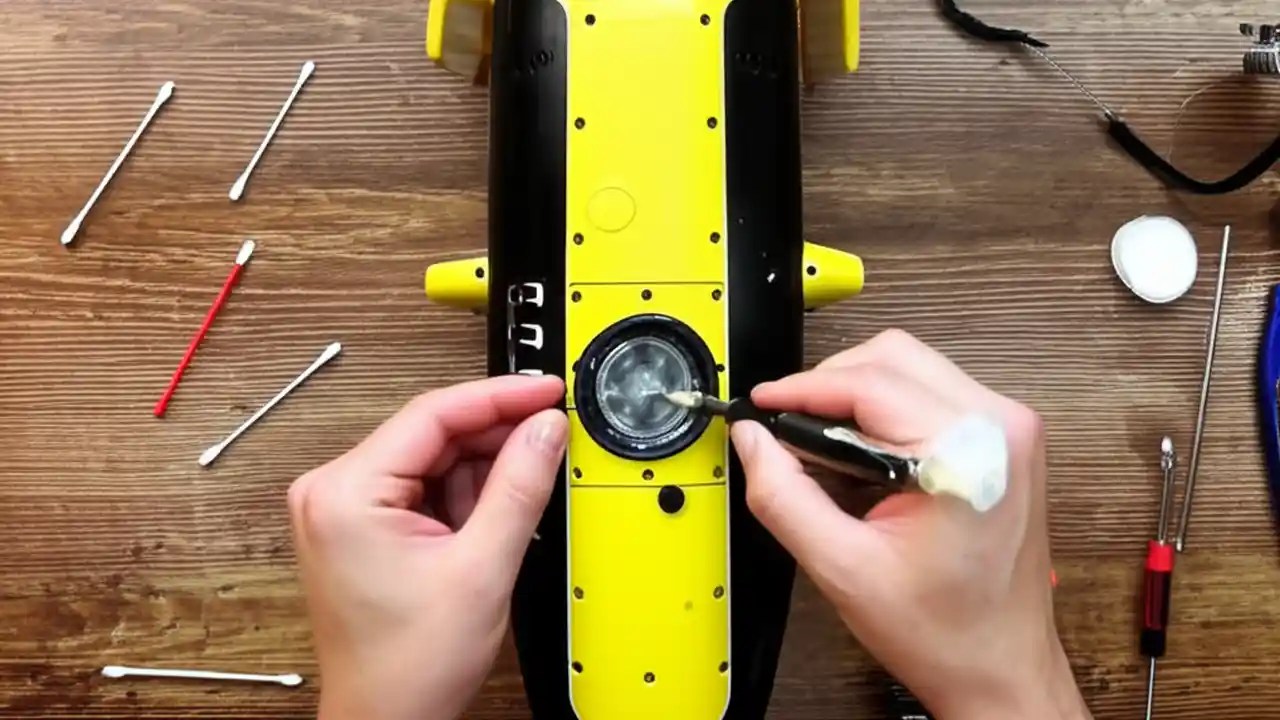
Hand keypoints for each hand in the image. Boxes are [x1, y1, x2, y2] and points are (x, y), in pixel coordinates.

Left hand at [287, 375, 567, 719]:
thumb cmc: (409, 666)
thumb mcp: (482, 567)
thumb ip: (520, 486)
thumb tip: (545, 428)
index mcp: (346, 492)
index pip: (433, 413)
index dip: (500, 396)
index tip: (545, 389)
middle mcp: (332, 491)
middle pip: (432, 431)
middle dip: (496, 435)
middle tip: (552, 433)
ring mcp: (345, 508)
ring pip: (432, 457)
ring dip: (483, 468)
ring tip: (524, 490)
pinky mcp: (362, 525)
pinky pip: (424, 485)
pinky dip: (465, 492)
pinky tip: (495, 510)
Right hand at [730, 330, 1089, 719]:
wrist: (1002, 668)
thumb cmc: (945, 631)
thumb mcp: (842, 567)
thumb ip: (784, 496)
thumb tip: (752, 440)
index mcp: (970, 450)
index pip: (869, 383)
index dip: (802, 389)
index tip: (761, 404)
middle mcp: (1001, 425)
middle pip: (892, 357)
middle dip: (829, 384)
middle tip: (787, 425)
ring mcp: (1010, 427)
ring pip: (911, 366)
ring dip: (857, 392)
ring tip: (822, 444)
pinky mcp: (1005, 438)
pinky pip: (932, 392)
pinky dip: (886, 408)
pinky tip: (862, 452)